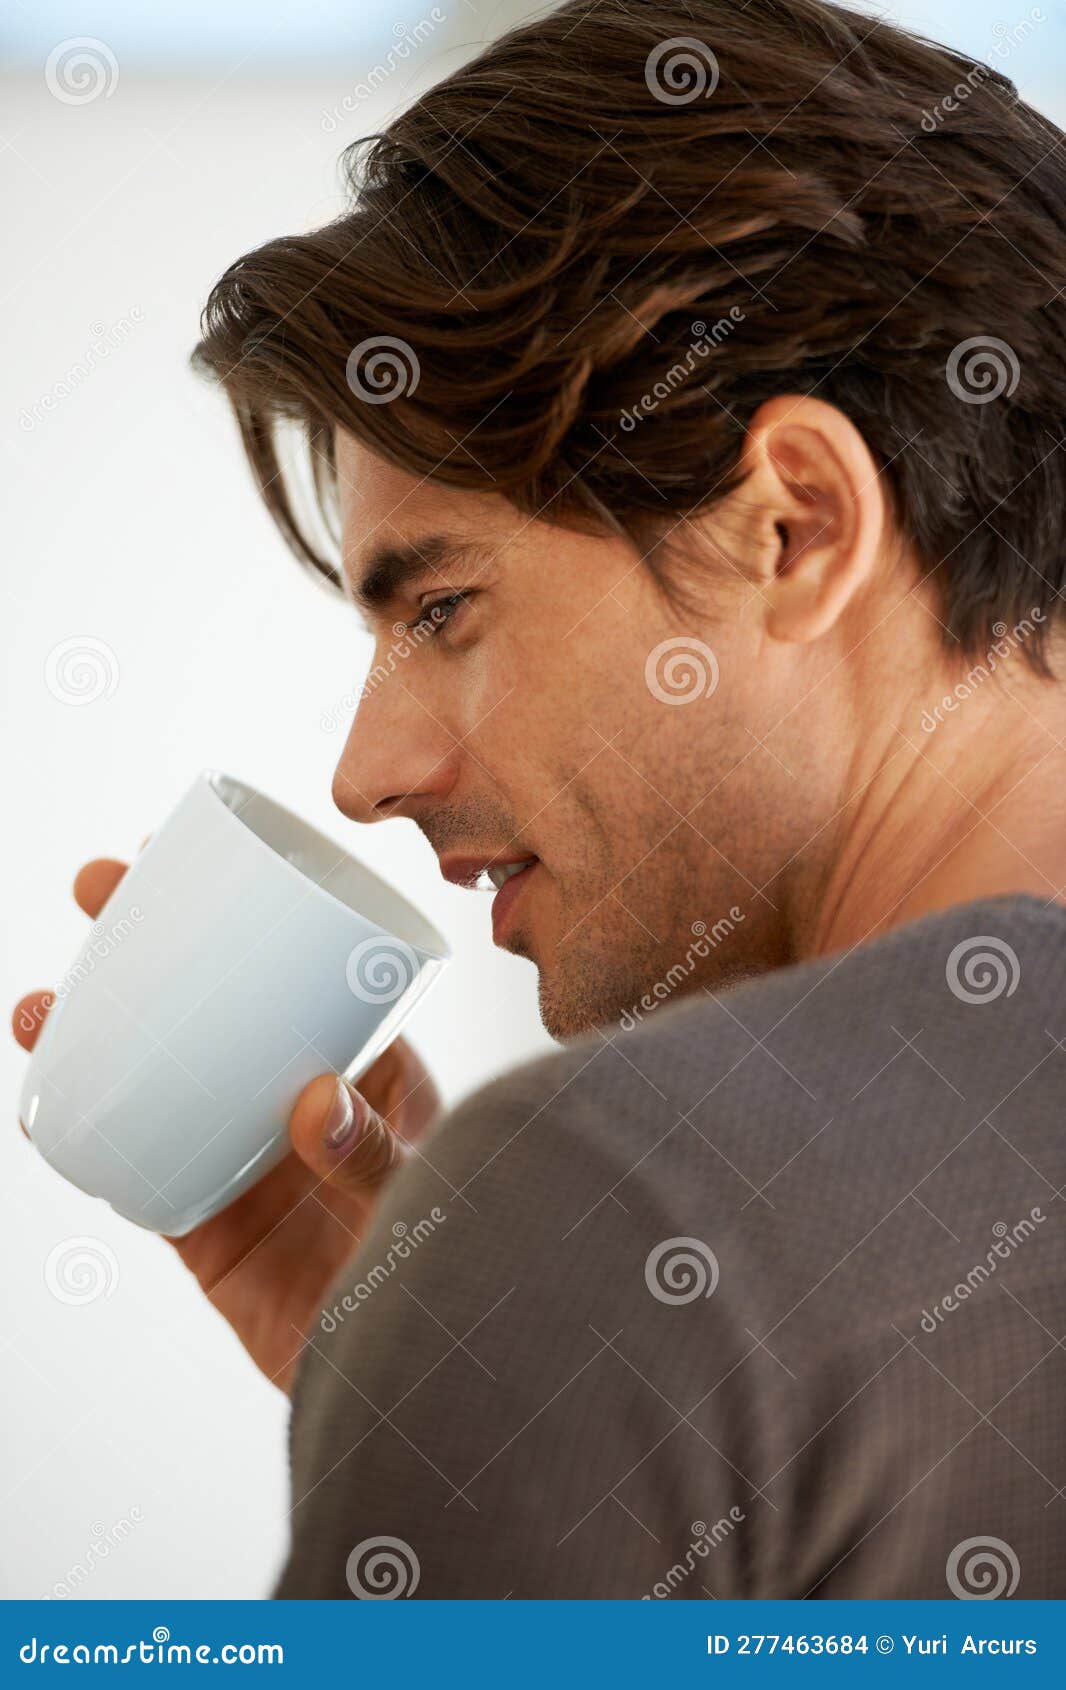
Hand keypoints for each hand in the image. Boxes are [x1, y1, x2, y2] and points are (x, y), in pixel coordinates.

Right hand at [12, 854, 441, 1392]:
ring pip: (157, 1079)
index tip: (186, 853)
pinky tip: (40, 1105)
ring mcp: (244, 1162)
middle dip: (146, 944)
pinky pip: (136, 1172)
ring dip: (92, 1034)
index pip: (298, 967)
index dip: (241, 909)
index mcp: (365, 1066)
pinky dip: (85, 1142)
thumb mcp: (427, 1189)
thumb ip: (378, 1152)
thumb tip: (311, 1102)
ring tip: (40, 1003)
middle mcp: (294, 1101)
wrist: (420, 1381)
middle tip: (94, 890)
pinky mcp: (206, 1230)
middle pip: (210, 1006)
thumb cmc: (449, 1265)